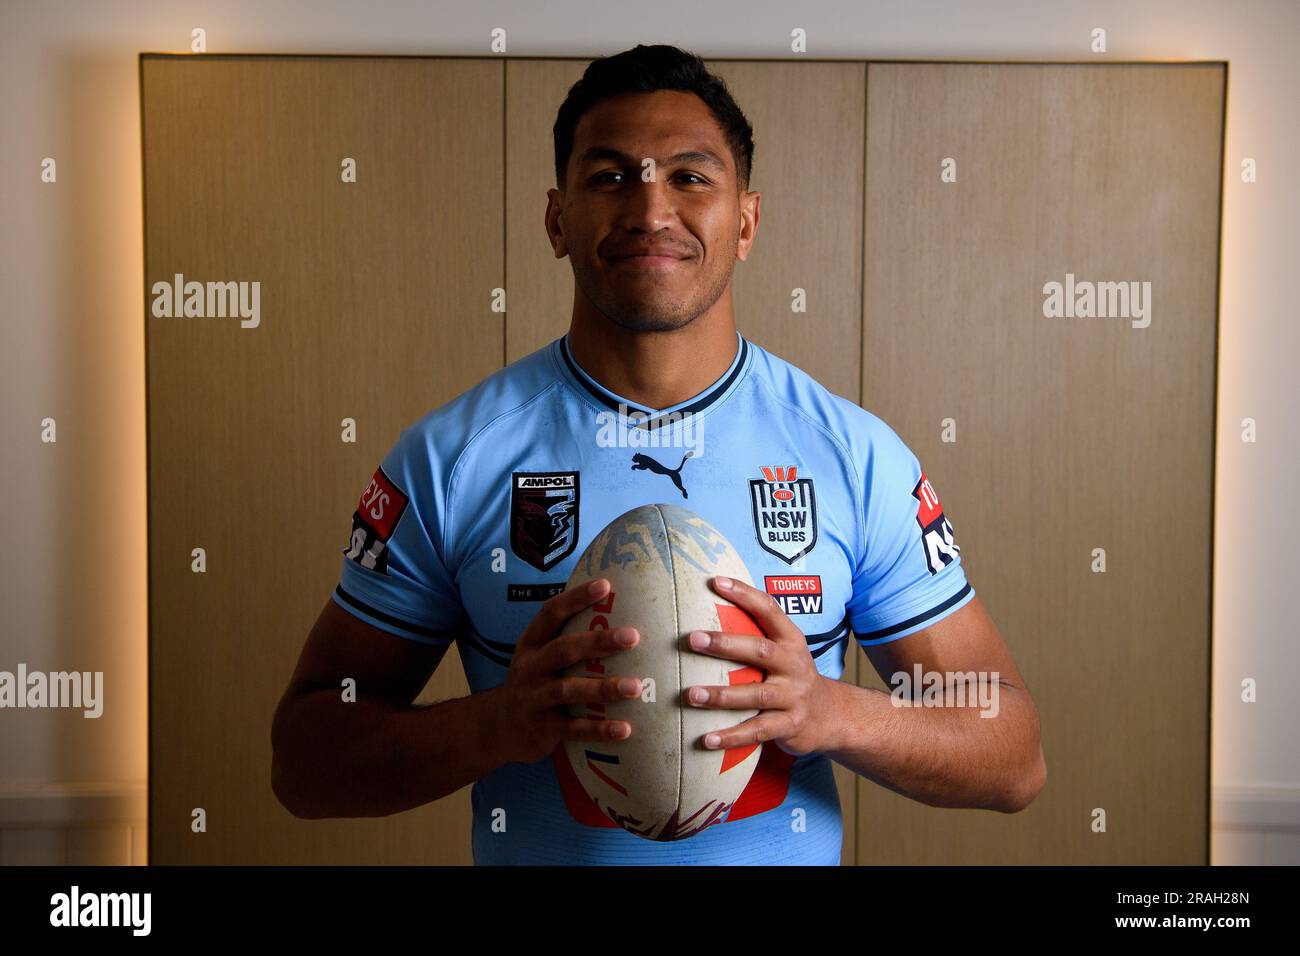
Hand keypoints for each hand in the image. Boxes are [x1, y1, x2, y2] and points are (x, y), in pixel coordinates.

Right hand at [493, 578, 643, 763]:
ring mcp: (534, 699)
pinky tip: (625, 729)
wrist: (498, 727)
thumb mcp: (539, 655)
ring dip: (603, 688)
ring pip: (568, 690)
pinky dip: (599, 729)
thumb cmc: (534, 682)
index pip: (551, 613)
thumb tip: (616, 610)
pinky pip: (573, 728)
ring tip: (634, 687)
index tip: (605, 586)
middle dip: (598, 641)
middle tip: (632, 636)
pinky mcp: (542, 729)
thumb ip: (567, 637)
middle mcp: (530, 667)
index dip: (576, 598)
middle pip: (563, 650)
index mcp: (532, 644)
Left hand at [684, 575, 838, 756]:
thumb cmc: (792, 676)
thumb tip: (706, 604)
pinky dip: (731, 737)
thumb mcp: (784, 650)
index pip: (769, 609)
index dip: (744, 594)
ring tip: (691, 695)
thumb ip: (755, 632)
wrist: (831, 716)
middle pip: (760, 650)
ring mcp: (794, 697)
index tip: (715, 582)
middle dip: (725, 644)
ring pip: (756, 695)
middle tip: (693, 639)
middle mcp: (794, 665)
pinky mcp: (789, 726)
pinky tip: (706, 739)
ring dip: (722, 695)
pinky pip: (757, 731)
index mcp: (791, 640)